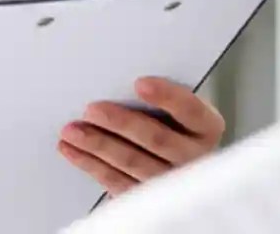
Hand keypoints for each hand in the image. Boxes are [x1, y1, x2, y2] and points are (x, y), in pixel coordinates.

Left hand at [57, 77, 225, 196]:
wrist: (172, 157)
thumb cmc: (169, 121)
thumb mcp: (172, 104)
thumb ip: (156, 96)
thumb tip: (117, 82)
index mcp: (206, 127)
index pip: (191, 110)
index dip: (167, 97)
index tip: (140, 83)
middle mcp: (194, 157)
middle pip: (157, 138)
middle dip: (121, 123)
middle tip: (92, 110)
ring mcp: (171, 181)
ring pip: (132, 162)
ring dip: (98, 145)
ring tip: (72, 131)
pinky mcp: (147, 198)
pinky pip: (117, 182)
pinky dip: (90, 164)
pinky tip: (73, 150)